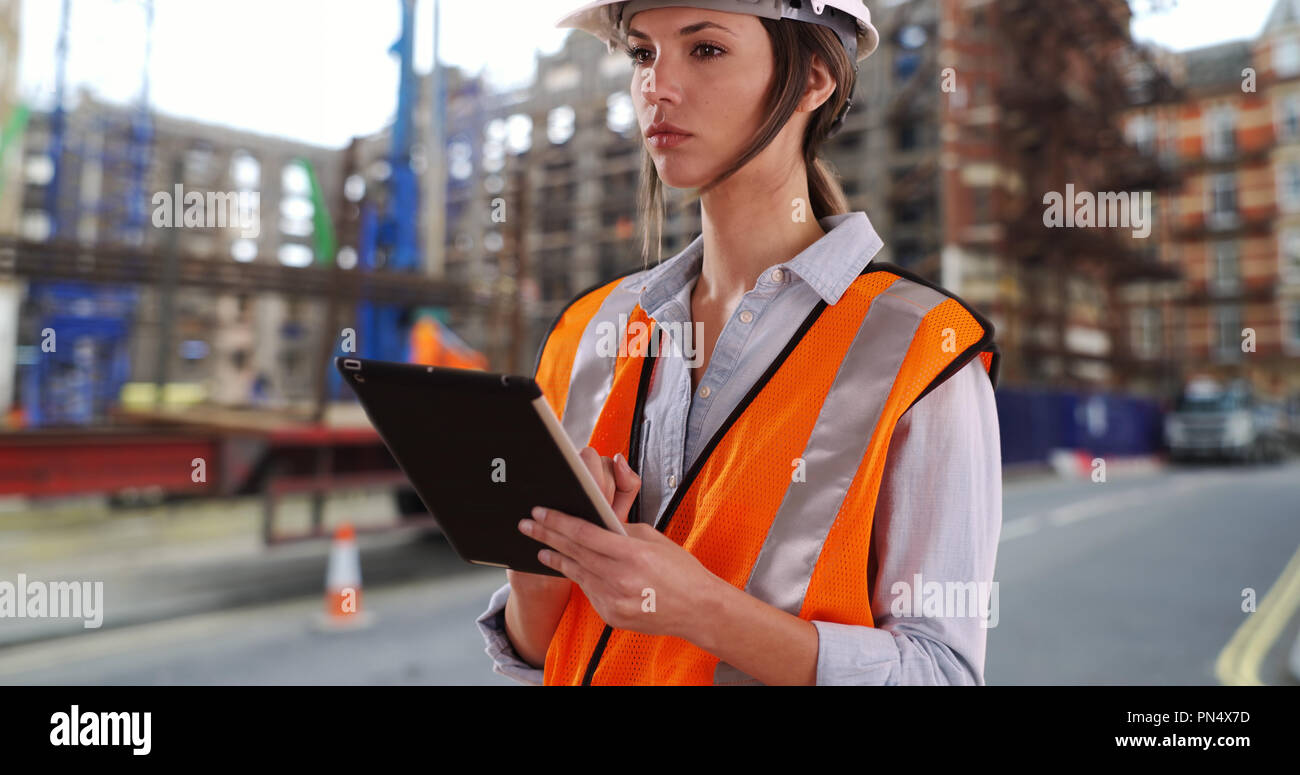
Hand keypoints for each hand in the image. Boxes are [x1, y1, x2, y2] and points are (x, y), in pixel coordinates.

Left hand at [518, 448, 724, 639]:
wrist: (698, 609)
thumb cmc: (681, 571)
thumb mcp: (654, 540)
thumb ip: (622, 531)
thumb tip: (597, 521)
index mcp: (632, 554)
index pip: (584, 533)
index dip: (558, 521)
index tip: (540, 512)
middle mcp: (620, 579)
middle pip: (573, 552)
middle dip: (547, 535)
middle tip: (527, 524)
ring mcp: (614, 600)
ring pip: (577, 573)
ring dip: (556, 558)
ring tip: (540, 546)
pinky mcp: (612, 615)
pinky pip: (589, 591)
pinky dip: (579, 577)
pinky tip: (570, 567)